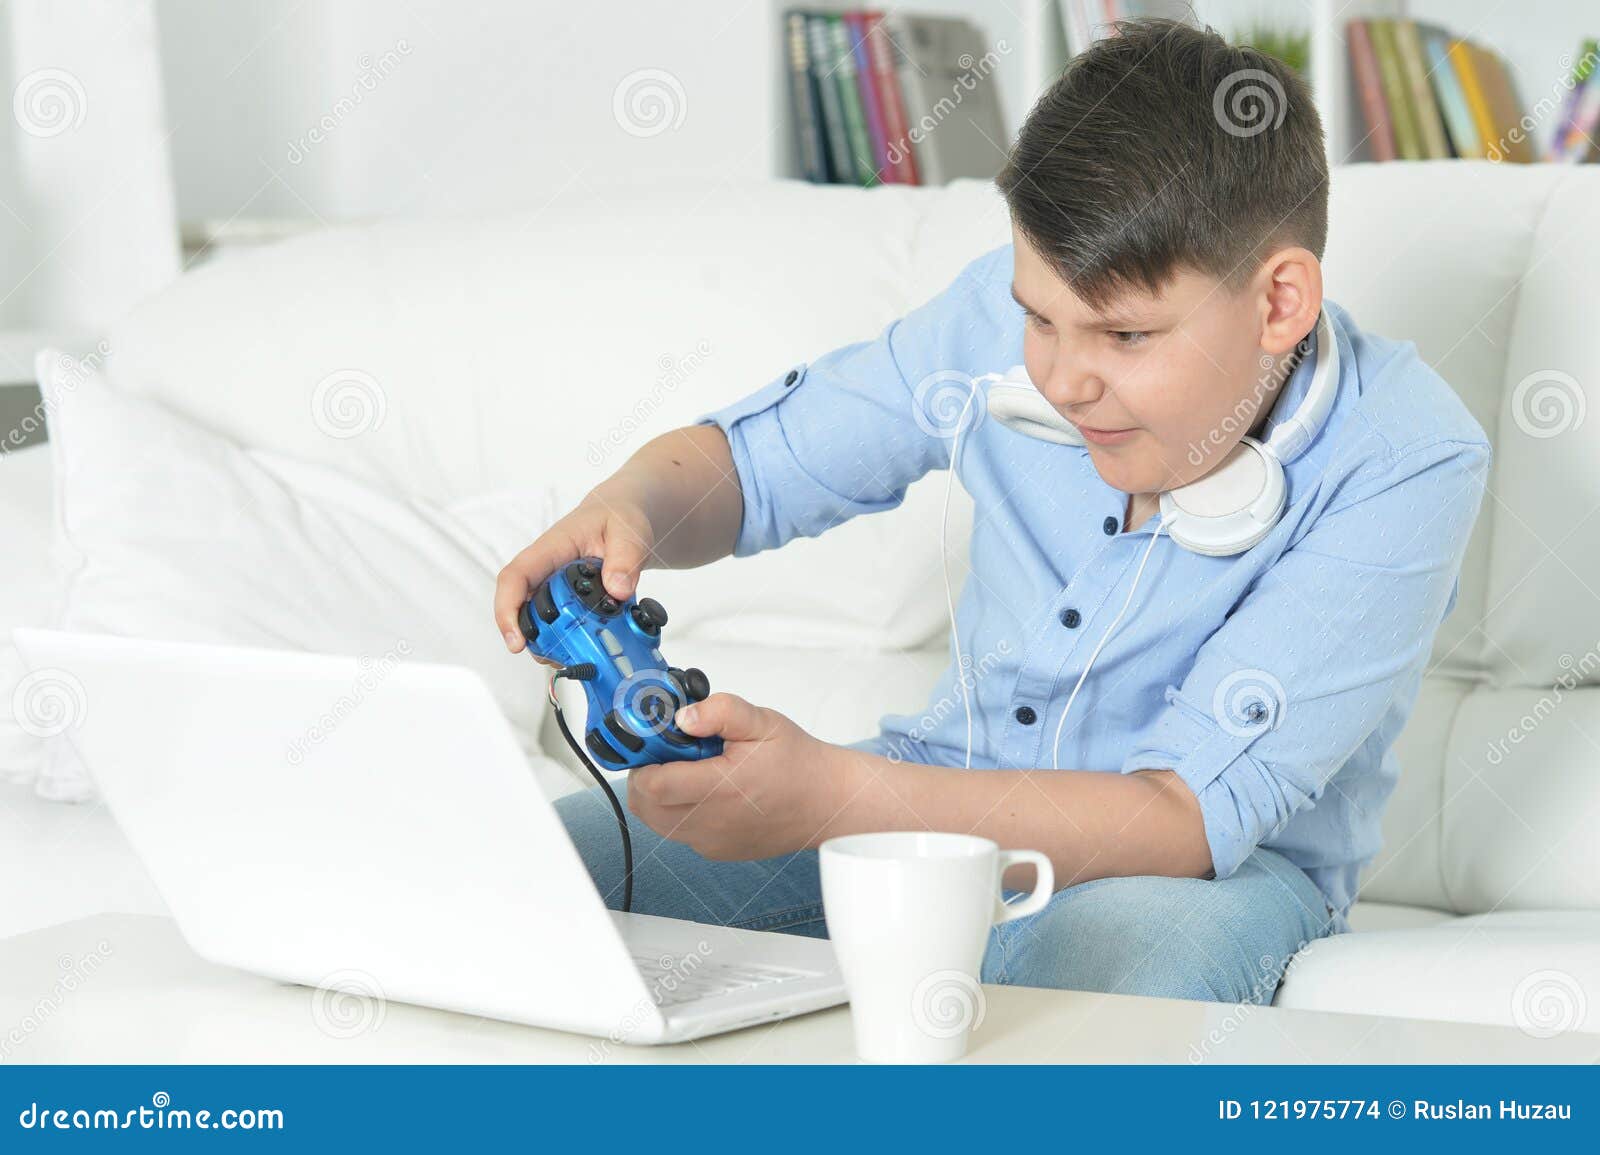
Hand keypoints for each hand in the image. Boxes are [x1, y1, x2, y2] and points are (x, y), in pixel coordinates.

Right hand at [493, 492, 654, 653]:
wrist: (625, 520)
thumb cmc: (618, 517)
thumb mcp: (627, 529)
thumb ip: (625, 556)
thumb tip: (617, 590)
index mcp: (550, 549)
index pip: (515, 578)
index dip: (507, 611)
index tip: (516, 641)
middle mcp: (546, 573)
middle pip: (525, 613)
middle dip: (540, 640)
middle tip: (568, 655)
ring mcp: (556, 591)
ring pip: (544, 626)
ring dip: (562, 644)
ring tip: (590, 652)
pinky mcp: (570, 604)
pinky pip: (567, 628)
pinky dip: (582, 641)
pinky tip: (602, 642)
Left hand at [628, 693, 856, 859]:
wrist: (825, 802)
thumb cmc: (796, 762)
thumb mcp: (762, 722)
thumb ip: (719, 712)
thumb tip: (682, 717)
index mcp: (722, 788)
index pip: (654, 785)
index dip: (644, 760)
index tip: (655, 742)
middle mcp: (712, 822)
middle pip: (645, 807)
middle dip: (645, 777)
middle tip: (666, 754)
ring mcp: (712, 842)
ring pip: (657, 823)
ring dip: (658, 796)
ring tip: (685, 770)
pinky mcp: (716, 851)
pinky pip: (680, 833)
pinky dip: (678, 812)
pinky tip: (703, 791)